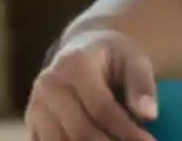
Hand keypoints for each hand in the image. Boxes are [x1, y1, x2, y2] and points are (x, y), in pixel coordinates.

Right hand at [26, 29, 158, 140]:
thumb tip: (150, 114)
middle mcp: (49, 86)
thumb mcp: (134, 59)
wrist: (82, 50)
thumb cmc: (114, 58)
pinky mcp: (32, 123)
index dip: (126, 130)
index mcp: (74, 65)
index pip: (102, 108)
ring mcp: (36, 106)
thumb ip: (142, 84)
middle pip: (80, 131)